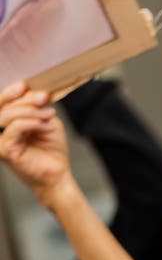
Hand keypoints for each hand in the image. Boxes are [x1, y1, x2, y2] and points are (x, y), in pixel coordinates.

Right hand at [0, 80, 70, 199]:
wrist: (58, 174)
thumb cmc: (52, 149)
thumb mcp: (47, 121)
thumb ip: (38, 107)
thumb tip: (33, 91)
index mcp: (8, 123)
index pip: (3, 103)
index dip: (11, 92)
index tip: (25, 85)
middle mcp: (1, 132)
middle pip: (4, 106)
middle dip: (25, 99)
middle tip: (43, 99)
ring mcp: (0, 141)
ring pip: (9, 115)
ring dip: (32, 112)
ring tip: (50, 115)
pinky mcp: (4, 149)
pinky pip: (16, 128)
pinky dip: (34, 123)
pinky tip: (49, 127)